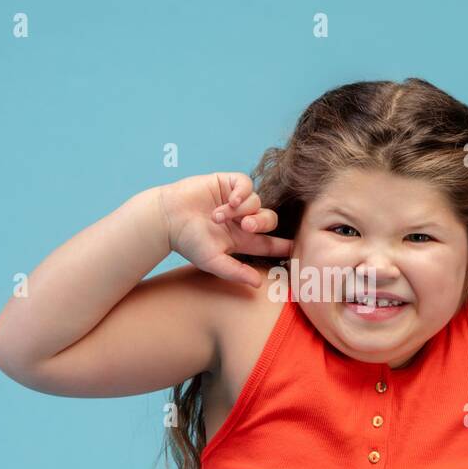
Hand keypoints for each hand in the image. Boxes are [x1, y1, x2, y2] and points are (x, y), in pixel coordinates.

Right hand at [158, 172, 292, 286]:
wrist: (167, 217)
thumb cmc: (188, 242)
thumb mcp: (213, 261)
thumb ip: (236, 272)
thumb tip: (259, 285)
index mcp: (242, 239)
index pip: (270, 242)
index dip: (285, 245)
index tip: (299, 248)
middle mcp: (242, 219)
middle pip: (268, 220)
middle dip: (262, 223)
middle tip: (246, 226)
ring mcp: (236, 200)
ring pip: (257, 202)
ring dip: (240, 210)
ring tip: (218, 216)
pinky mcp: (228, 183)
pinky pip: (247, 184)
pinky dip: (242, 192)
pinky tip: (231, 200)